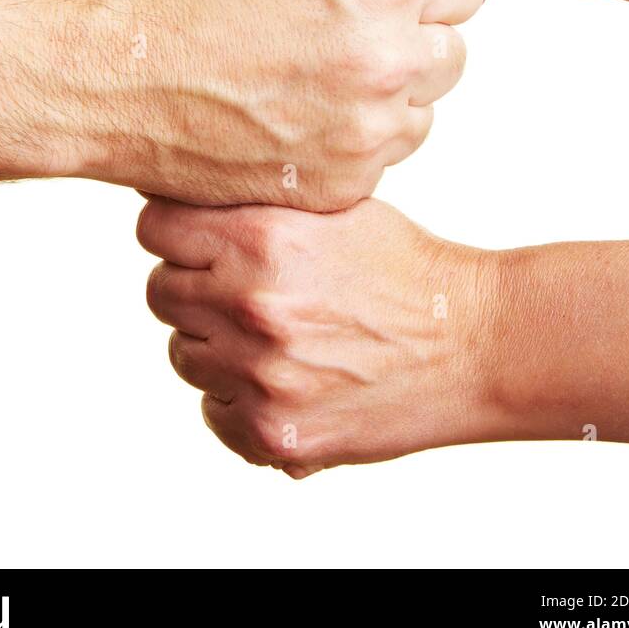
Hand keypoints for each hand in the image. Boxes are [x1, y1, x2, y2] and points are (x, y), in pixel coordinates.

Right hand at [82, 0, 483, 209]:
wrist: (112, 81)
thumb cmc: (185, 1)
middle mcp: (386, 57)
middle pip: (451, 51)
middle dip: (413, 43)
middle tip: (351, 41)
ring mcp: (366, 130)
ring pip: (421, 112)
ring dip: (387, 99)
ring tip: (315, 83)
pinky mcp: (341, 184)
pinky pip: (380, 160)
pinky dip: (350, 145)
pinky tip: (294, 122)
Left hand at [137, 196, 498, 473]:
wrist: (473, 343)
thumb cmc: (404, 266)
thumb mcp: (333, 206)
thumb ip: (258, 205)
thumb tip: (183, 193)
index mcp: (264, 237)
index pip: (155, 227)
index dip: (173, 230)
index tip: (191, 237)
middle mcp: (251, 305)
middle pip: (161, 292)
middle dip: (193, 287)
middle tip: (237, 289)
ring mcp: (260, 375)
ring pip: (185, 355)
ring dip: (215, 345)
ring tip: (273, 335)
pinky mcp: (274, 434)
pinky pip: (213, 414)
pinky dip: (237, 400)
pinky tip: (283, 379)